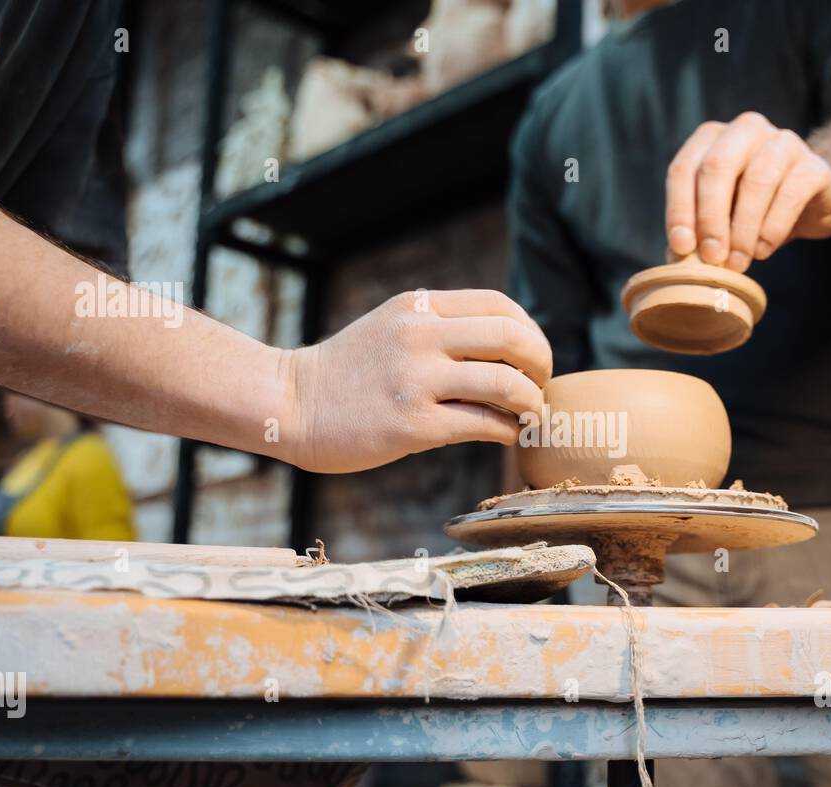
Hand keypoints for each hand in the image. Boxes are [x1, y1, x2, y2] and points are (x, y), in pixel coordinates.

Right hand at [280, 289, 552, 472]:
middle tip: (540, 386)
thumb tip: (510, 346)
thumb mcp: (394, 326)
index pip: (501, 307)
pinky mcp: (412, 425)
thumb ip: (443, 327)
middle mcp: (420, 337)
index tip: (534, 358)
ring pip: (505, 385)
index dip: (531, 333)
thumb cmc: (349, 371)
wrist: (289, 404)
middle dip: (541, 366)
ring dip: (530, 403)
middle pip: (512, 340)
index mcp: (420, 308)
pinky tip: (505, 436)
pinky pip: (482, 425)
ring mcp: (416, 381)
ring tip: (528, 415)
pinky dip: (506, 431)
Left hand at [665, 112, 830, 271]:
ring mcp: (783, 142)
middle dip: (710, 217)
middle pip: (716, 167)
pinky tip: (763, 250)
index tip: (681, 248)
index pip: (684, 169)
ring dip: (743, 229)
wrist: (814, 205)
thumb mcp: (721, 218)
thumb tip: (677, 258)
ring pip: (756, 180)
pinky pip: (790, 194)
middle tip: (711, 257)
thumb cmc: (756, 210)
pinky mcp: (814, 166)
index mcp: (713, 138)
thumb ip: (698, 232)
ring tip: (737, 261)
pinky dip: (773, 228)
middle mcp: (746, 130)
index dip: (679, 210)